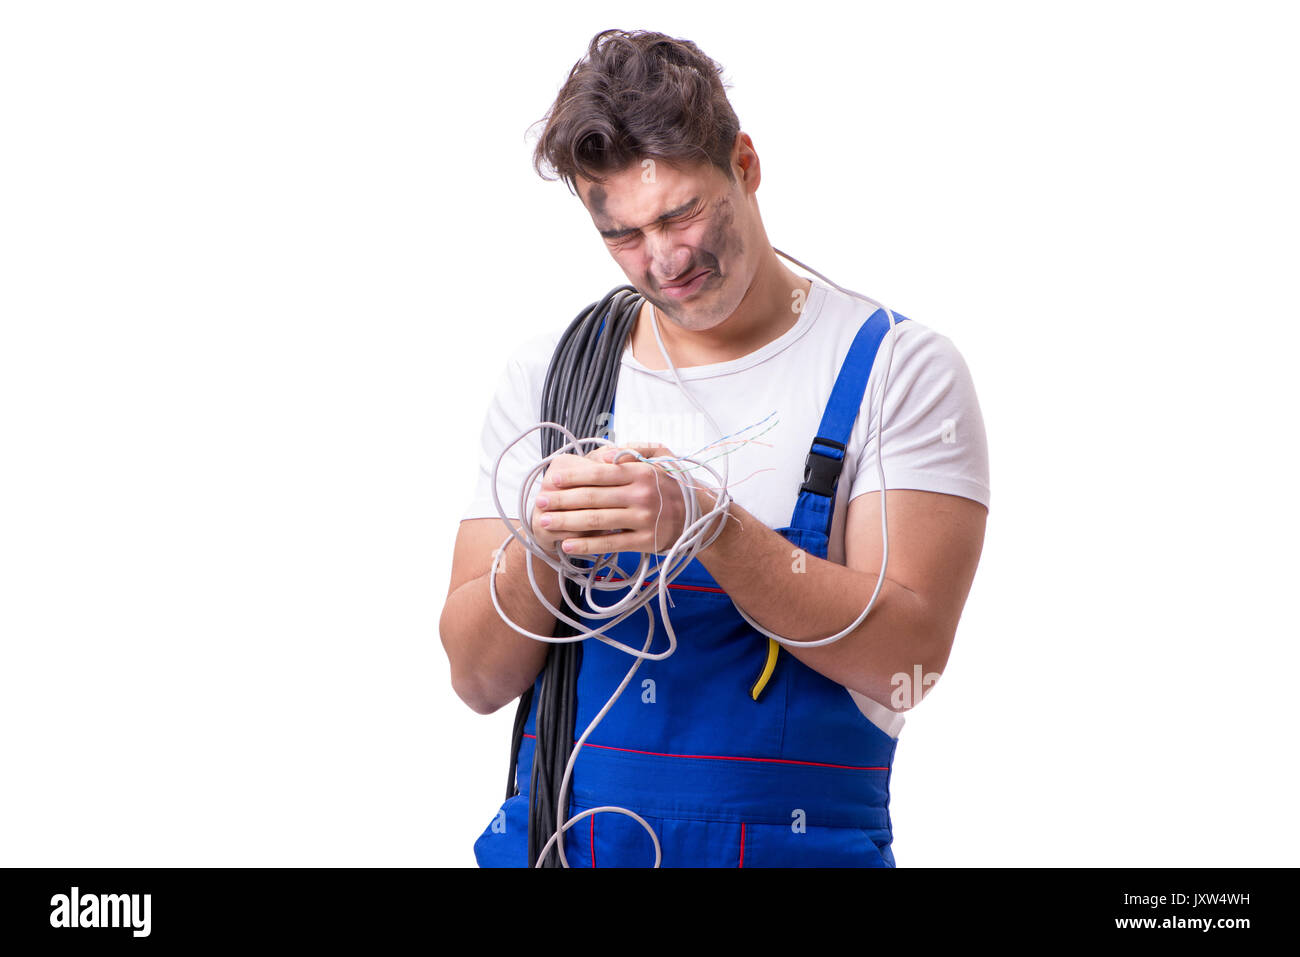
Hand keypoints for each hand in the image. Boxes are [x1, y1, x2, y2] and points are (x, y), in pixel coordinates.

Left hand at [531, 443, 687, 555]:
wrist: (700, 516)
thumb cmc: (672, 486)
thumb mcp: (660, 459)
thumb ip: (633, 451)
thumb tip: (604, 454)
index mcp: (641, 472)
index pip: (599, 473)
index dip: (572, 477)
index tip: (551, 479)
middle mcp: (641, 494)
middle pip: (592, 497)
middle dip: (561, 500)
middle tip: (539, 502)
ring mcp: (643, 519)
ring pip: (597, 521)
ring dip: (567, 522)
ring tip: (545, 522)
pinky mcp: (646, 541)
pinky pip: (611, 544)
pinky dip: (587, 545)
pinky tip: (568, 545)